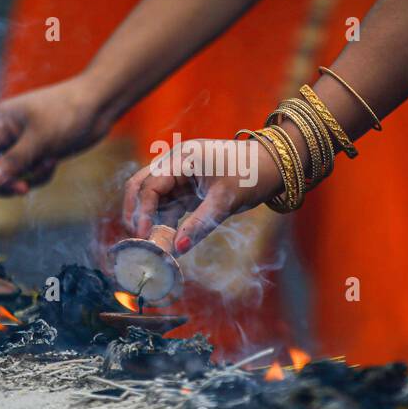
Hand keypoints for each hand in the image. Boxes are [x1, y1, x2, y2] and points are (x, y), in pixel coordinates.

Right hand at [0, 77, 106, 207]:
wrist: (98, 105)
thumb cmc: (66, 113)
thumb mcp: (39, 139)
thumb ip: (13, 161)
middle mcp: (7, 134)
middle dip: (8, 181)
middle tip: (24, 188)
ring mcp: (22, 144)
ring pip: (13, 175)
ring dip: (29, 178)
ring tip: (48, 164)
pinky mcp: (38, 153)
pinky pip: (30, 175)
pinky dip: (40, 175)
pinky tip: (53, 162)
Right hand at [121, 138, 283, 253]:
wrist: (271, 166)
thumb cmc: (250, 176)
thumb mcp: (225, 202)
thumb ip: (199, 225)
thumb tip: (176, 250)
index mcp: (182, 158)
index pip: (150, 185)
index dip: (143, 211)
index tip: (143, 235)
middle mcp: (175, 163)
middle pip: (141, 185)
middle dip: (135, 212)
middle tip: (137, 239)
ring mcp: (179, 174)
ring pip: (152, 197)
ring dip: (149, 219)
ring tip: (150, 244)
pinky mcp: (186, 187)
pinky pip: (167, 204)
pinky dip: (163, 221)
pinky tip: (164, 239)